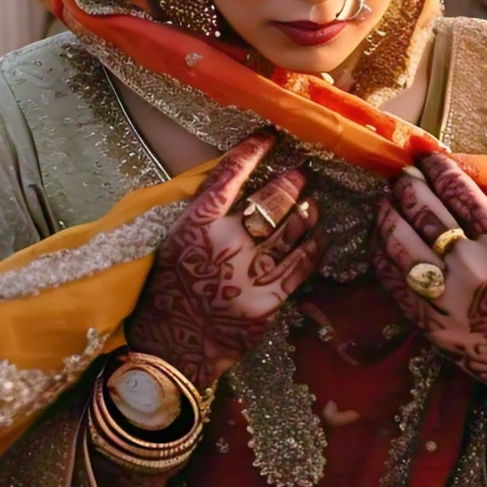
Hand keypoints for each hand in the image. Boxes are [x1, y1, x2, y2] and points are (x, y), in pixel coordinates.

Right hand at [127, 131, 321, 391]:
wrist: (171, 349)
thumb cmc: (169, 290)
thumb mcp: (175, 241)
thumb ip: (204, 214)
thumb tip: (237, 180)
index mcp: (195, 225)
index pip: (229, 176)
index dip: (252, 152)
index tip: (269, 137)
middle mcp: (224, 244)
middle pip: (270, 201)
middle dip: (291, 183)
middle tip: (301, 174)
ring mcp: (248, 274)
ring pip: (291, 230)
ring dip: (306, 210)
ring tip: (312, 202)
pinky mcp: (267, 302)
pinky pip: (299, 266)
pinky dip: (312, 246)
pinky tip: (317, 236)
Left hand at [372, 152, 486, 414]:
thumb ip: (485, 213)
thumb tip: (448, 178)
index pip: (456, 189)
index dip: (434, 166)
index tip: (424, 156)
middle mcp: (470, 263)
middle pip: (422, 208)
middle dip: (406, 184)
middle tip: (402, 176)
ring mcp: (445, 294)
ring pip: (398, 237)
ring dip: (386, 211)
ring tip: (386, 201)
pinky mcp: (426, 319)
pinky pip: (390, 275)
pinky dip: (380, 249)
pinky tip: (380, 236)